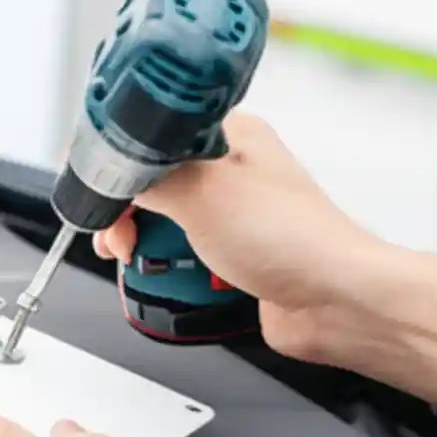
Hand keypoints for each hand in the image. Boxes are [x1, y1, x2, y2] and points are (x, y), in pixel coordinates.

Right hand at [94, 113, 394, 363]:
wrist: (335, 302)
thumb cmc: (294, 239)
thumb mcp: (199, 192)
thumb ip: (145, 176)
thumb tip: (109, 173)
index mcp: (227, 135)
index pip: (150, 137)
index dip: (118, 167)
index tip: (101, 195)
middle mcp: (229, 172)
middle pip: (149, 187)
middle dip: (126, 218)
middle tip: (120, 240)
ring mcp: (232, 216)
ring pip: (163, 227)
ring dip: (150, 252)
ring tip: (145, 264)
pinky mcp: (233, 256)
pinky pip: (183, 262)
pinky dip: (175, 275)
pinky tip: (181, 282)